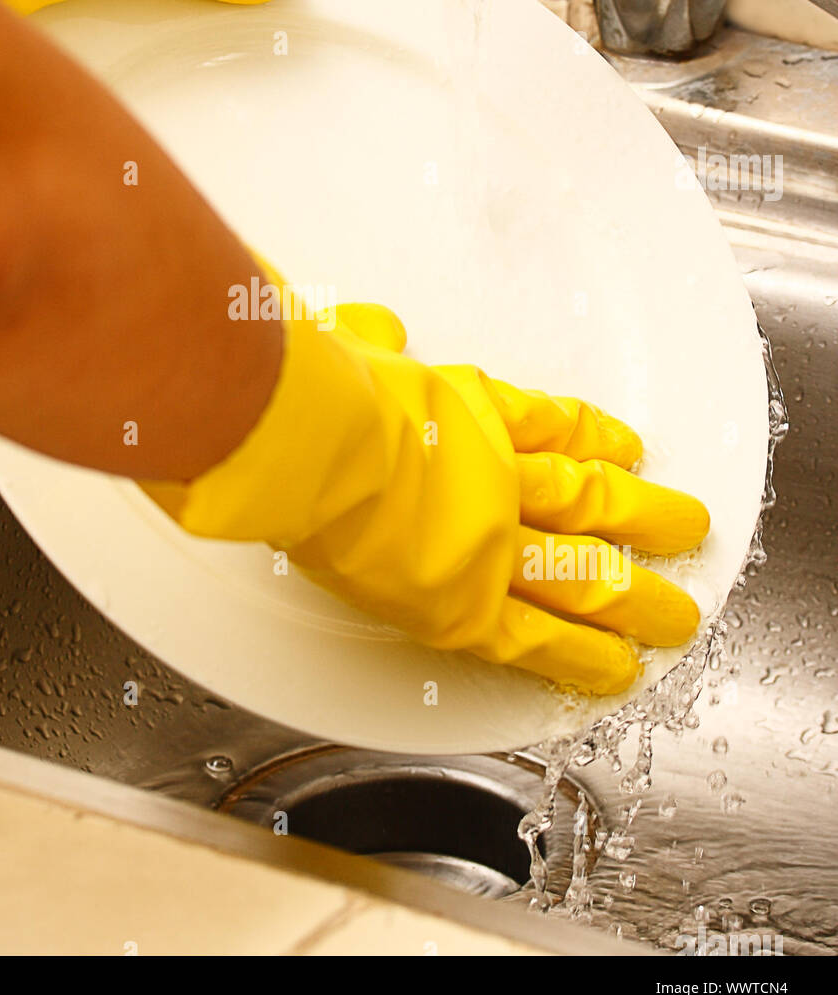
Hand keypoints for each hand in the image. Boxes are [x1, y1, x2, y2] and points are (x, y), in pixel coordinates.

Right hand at [145, 284, 707, 695]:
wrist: (310, 435)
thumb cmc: (318, 384)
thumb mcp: (349, 339)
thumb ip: (368, 337)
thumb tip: (374, 326)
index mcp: (469, 412)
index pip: (552, 428)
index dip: (595, 440)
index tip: (625, 448)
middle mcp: (497, 478)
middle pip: (590, 502)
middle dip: (646, 518)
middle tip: (685, 529)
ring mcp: (489, 544)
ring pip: (584, 574)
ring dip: (637, 597)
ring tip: (676, 616)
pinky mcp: (462, 606)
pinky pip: (536, 639)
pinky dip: (581, 655)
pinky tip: (617, 668)